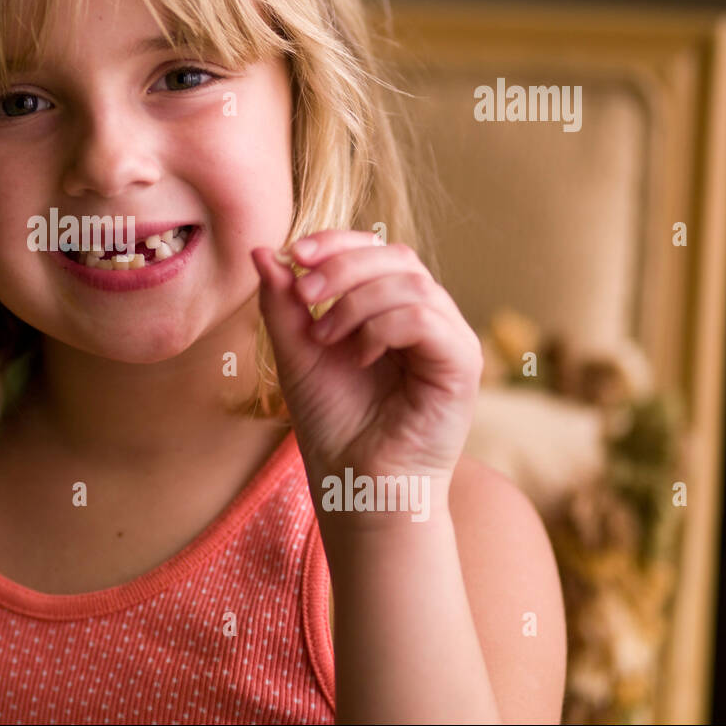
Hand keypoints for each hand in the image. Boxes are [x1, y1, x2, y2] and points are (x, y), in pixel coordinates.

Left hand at [250, 230, 482, 498]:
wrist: (355, 483)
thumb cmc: (333, 424)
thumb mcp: (297, 352)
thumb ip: (283, 304)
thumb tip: (263, 251)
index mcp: (391, 308)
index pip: (374, 249)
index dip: (336, 242)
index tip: (294, 255)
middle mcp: (427, 316)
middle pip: (394, 255)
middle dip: (342, 265)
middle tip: (305, 295)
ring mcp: (449, 338)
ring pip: (410, 282)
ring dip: (355, 302)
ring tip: (323, 338)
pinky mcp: (462, 364)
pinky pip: (426, 318)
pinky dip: (383, 326)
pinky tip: (359, 356)